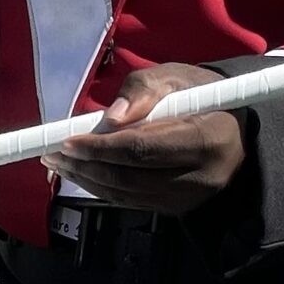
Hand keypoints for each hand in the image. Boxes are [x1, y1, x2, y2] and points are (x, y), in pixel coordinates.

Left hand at [50, 63, 248, 214]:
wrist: (231, 125)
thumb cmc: (199, 93)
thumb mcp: (175, 76)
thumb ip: (142, 90)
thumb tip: (110, 117)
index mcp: (207, 138)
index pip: (144, 149)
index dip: (101, 147)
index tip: (69, 140)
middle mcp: (202, 177)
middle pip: (131, 178)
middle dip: (86, 165)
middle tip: (52, 152)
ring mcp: (190, 198)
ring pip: (127, 194)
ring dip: (87, 179)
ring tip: (57, 162)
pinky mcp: (178, 208)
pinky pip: (131, 201)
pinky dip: (101, 187)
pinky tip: (81, 172)